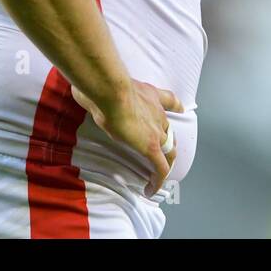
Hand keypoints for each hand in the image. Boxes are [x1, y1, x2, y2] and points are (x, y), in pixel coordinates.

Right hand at [72, 80, 183, 196]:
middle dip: (168, 144)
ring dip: (165, 165)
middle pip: (170, 131)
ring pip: (169, 151)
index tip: (180, 110)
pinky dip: (158, 180)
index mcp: (151, 96)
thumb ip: (108, 87)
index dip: (175, 108)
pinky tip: (151, 189)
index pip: (169, 101)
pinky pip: (161, 168)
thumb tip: (91, 89)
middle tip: (162, 155)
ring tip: (158, 176)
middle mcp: (158, 113)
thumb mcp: (111, 81)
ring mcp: (156, 131)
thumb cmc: (106, 85)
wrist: (112, 91)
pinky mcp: (151, 147)